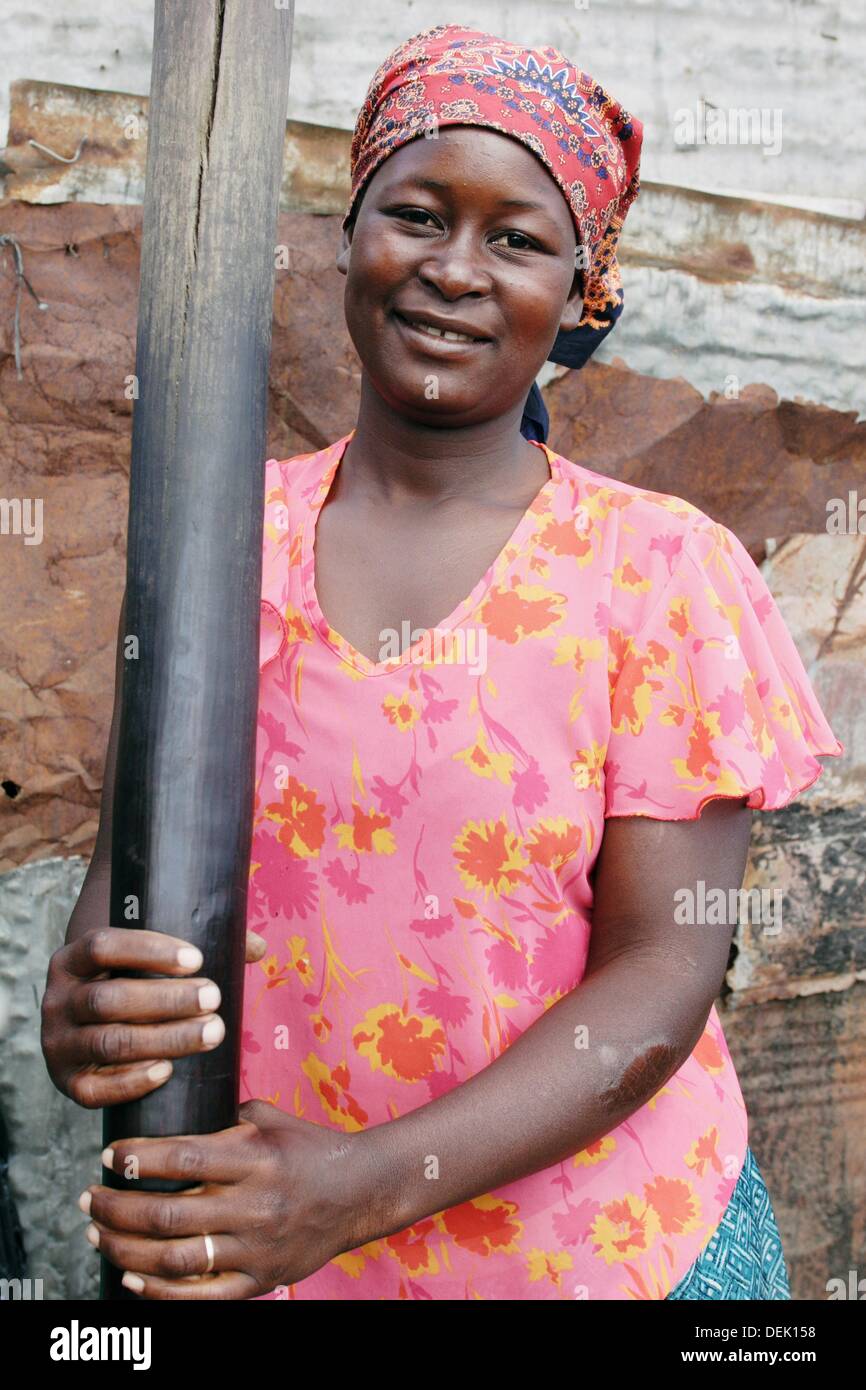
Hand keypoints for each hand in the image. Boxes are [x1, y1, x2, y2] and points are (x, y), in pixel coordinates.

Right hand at [41, 927, 267, 1107]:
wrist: (93, 1026)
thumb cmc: (133, 984)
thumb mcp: (152, 961)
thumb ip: (200, 948)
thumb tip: (256, 947)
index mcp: (72, 960)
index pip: (103, 946)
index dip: (148, 951)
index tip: (197, 958)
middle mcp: (57, 1000)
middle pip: (109, 998)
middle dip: (167, 1000)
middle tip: (214, 999)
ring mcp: (58, 1043)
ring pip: (109, 1042)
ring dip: (164, 1039)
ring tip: (212, 1032)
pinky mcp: (67, 1082)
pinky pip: (94, 1090)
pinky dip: (131, 1082)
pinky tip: (168, 1071)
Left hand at [80, 1101, 374, 1298]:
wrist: (360, 1191)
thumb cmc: (309, 1148)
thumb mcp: (269, 1119)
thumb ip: (222, 1118)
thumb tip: (173, 1112)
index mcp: (256, 1158)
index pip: (183, 1157)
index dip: (138, 1159)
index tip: (109, 1156)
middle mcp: (255, 1204)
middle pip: (168, 1213)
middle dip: (117, 1206)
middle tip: (89, 1198)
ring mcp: (256, 1248)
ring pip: (174, 1259)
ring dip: (125, 1247)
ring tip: (99, 1233)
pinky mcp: (260, 1280)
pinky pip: (199, 1296)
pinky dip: (158, 1290)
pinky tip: (131, 1275)